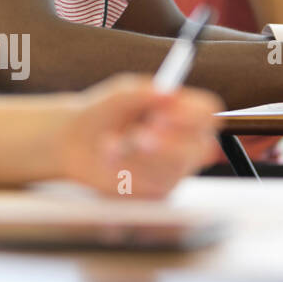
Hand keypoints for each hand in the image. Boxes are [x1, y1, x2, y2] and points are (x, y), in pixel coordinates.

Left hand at [51, 75, 222, 197]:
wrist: (75, 142)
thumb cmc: (103, 112)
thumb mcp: (118, 94)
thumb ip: (142, 91)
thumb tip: (168, 93)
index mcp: (184, 111)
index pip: (207, 112)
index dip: (190, 116)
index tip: (161, 115)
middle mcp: (187, 140)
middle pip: (200, 147)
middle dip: (168, 144)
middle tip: (138, 136)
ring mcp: (176, 168)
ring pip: (173, 168)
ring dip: (136, 156)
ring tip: (108, 144)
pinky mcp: (159, 190)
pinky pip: (154, 186)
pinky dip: (127, 173)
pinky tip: (110, 162)